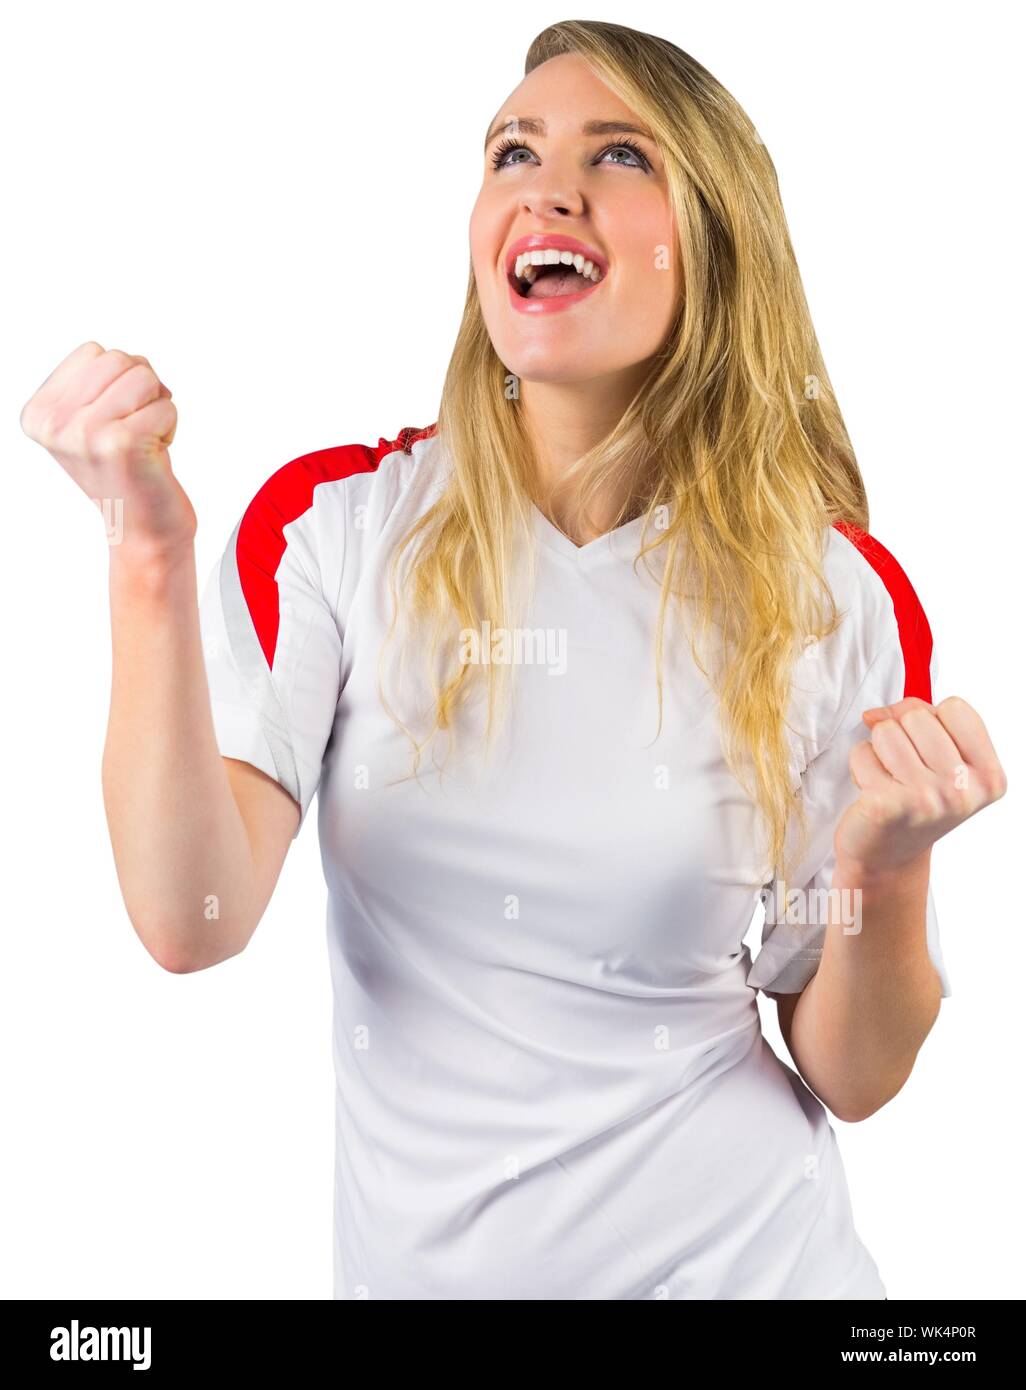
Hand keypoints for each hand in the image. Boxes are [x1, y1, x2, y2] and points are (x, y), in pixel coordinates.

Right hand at [20, 340, 196, 560]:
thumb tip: (127, 359)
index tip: (112, 422)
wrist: (144, 531)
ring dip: (156, 407)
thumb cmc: (126, 471)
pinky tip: (153, 456)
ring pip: (144, 375)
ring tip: (142, 441)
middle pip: (119, 359)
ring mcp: (84, 433)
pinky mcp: (121, 443)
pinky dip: (170, 427)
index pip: (93, 352)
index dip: (118, 382)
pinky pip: (166, 405)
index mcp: (39, 413)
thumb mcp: (91, 420)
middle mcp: (54, 423)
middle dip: (141, 391)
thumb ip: (95, 379)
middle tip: (134, 431)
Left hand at [833, 695, 1006, 877]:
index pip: (956, 708)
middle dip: (901, 733)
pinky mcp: (888, 806)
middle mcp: (963, 790)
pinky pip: (862, 753)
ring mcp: (927, 799)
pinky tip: (872, 792)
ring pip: (886, 731)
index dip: (932, 717)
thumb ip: (922, 720)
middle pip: (917, 715)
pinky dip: (860, 766)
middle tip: (903, 769)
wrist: (888, 856)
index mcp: (989, 776)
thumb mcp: (940, 760)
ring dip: (878, 750)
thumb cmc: (915, 800)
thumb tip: (875, 713)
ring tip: (889, 779)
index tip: (926, 746)